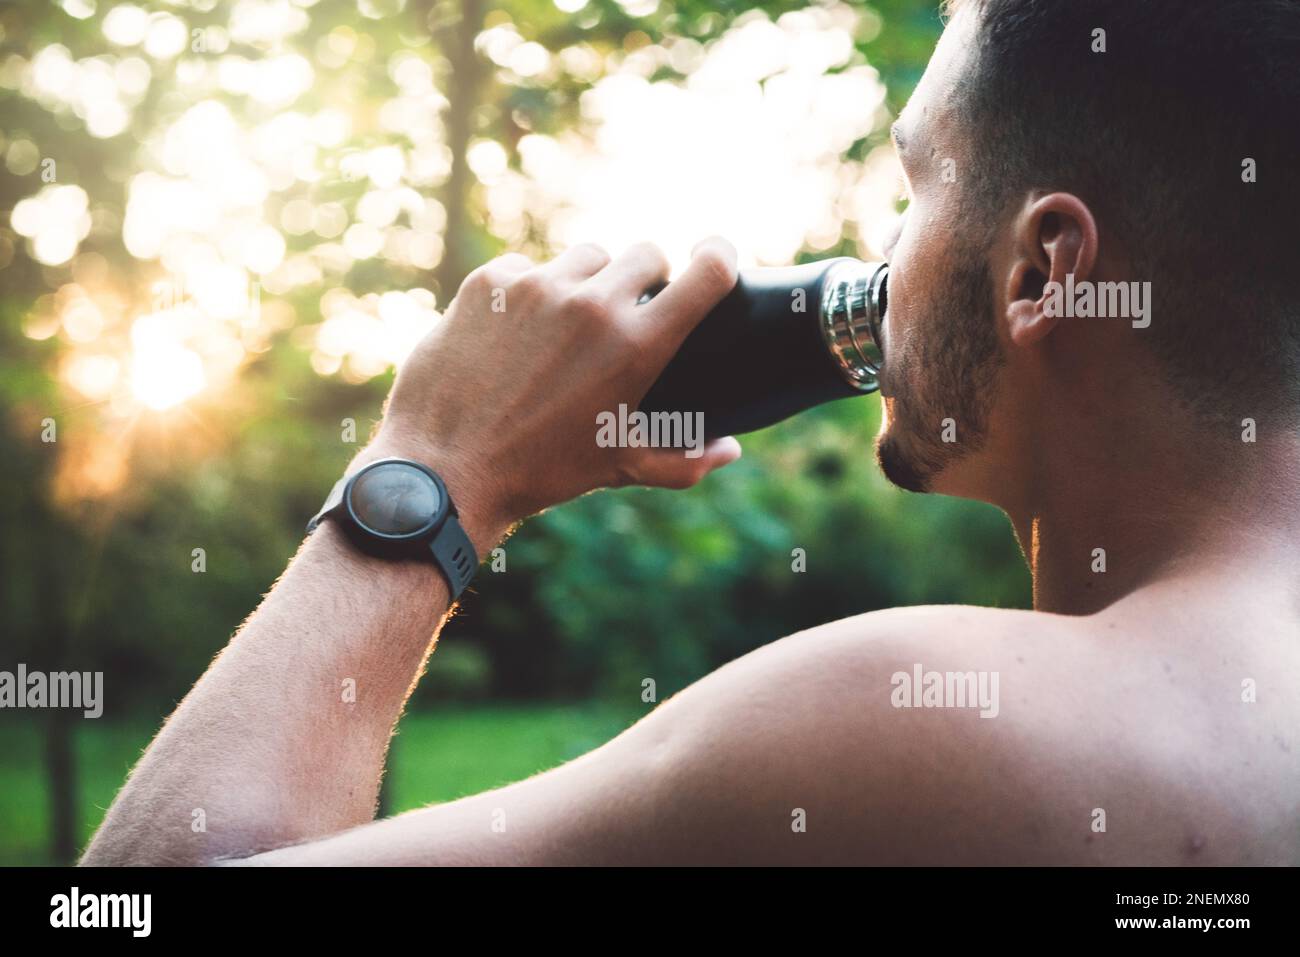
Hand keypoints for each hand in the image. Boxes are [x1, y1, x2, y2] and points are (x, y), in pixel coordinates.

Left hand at [367, 238, 744, 546]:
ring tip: (568, 328)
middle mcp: (592, 305)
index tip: (715, 258)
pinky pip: (528, 268)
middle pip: (646, 253)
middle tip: (629, 313)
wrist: (445, 469)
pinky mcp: (489, 283)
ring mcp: (537, 287)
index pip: (707, 272)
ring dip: (588, 283)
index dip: (720, 257)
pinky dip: (530, 293)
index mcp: (637, 346)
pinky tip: (516, 336)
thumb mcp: (619, 467)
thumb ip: (685, 460)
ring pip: (586, 257)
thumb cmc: (541, 472)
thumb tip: (730, 450)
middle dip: (647, 278)